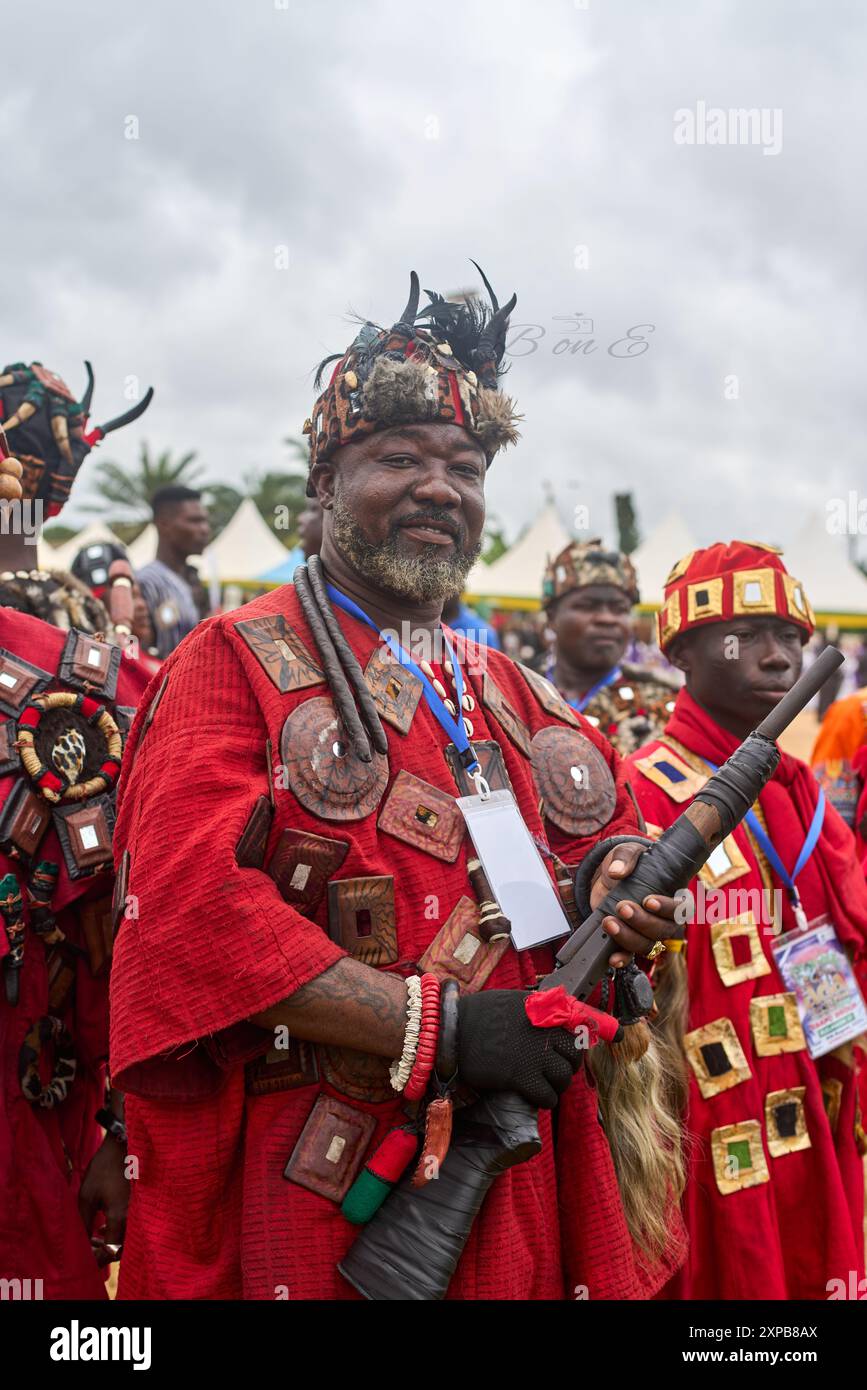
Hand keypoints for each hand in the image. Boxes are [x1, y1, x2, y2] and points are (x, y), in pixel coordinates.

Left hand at [78, 1136, 128, 1266]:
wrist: (124, 1146)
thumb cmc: (103, 1169)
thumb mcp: (86, 1196)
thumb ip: (82, 1222)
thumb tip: (78, 1243)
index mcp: (120, 1217)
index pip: (110, 1252)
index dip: (96, 1258)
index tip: (83, 1254)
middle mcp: (133, 1218)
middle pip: (120, 1250)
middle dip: (102, 1252)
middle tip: (88, 1246)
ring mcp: (139, 1212)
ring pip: (126, 1240)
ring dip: (110, 1242)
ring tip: (93, 1236)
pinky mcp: (140, 1206)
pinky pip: (130, 1229)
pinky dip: (117, 1232)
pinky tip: (104, 1225)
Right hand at [458, 989, 581, 1108]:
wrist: (452, 1032)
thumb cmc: (475, 1014)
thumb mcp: (509, 1001)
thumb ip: (532, 1009)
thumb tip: (549, 1017)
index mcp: (541, 1012)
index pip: (573, 1032)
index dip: (569, 1047)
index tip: (562, 1055)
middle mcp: (543, 1033)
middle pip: (574, 1056)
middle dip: (567, 1066)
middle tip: (554, 1072)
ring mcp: (534, 1056)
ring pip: (564, 1078)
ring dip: (556, 1085)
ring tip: (545, 1086)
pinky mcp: (522, 1077)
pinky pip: (548, 1096)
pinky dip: (545, 1099)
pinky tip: (535, 1097)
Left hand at [590, 840, 691, 966]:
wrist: (605, 878)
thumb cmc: (626, 864)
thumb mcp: (626, 853)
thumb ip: (624, 858)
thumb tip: (616, 871)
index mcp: (673, 896)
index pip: (681, 909)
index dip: (667, 908)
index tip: (648, 901)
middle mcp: (664, 918)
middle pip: (664, 930)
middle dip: (642, 922)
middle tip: (622, 907)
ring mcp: (647, 932)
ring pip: (648, 945)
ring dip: (628, 937)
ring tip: (608, 922)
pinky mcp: (628, 940)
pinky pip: (630, 955)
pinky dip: (623, 959)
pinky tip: (613, 958)